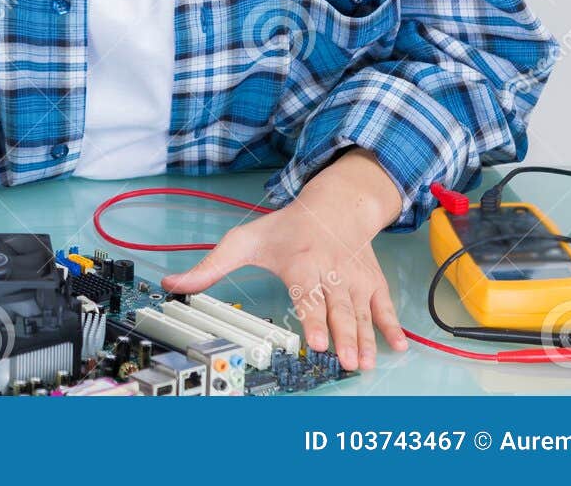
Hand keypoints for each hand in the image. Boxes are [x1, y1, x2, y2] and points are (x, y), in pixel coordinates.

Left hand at [160, 149, 410, 370]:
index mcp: (299, 263)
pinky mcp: (371, 282)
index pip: (307, 295)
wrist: (335, 206)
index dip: (313, 320)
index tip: (317, 343)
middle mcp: (330, 271)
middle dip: (342, 337)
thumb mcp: (243, 240)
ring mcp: (354, 278)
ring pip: (360, 312)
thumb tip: (173, 285)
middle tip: (345, 363)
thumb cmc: (286, 228)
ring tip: (364, 364)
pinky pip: (383, 305)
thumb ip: (210, 267)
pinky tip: (398, 347)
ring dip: (365, 339)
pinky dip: (391, 326)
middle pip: (337, 309)